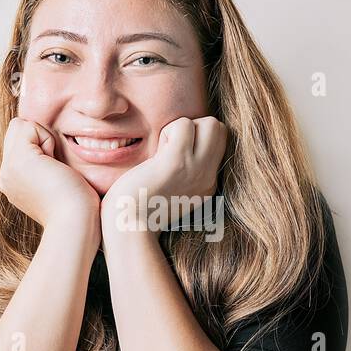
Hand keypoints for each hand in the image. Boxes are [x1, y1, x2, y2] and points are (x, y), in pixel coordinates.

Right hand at [0, 118, 99, 231]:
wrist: (75, 224)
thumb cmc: (78, 208)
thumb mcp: (56, 183)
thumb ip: (45, 166)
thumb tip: (48, 151)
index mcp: (13, 183)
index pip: (18, 142)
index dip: (41, 146)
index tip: (56, 173)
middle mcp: (5, 176)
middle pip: (16, 130)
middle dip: (40, 140)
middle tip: (56, 169)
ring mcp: (7, 169)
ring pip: (21, 127)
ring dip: (44, 140)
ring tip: (55, 170)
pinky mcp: (17, 160)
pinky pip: (28, 127)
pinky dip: (47, 139)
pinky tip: (55, 166)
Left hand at [100, 116, 227, 235]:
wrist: (128, 226)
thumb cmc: (140, 206)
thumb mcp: (174, 191)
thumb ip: (185, 171)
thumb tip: (180, 145)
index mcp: (208, 184)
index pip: (219, 144)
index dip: (196, 139)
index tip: (174, 156)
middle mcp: (208, 178)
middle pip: (221, 129)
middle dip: (197, 127)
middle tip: (172, 147)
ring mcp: (196, 170)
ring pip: (210, 123)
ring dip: (183, 128)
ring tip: (164, 150)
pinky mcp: (177, 163)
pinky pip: (184, 126)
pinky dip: (169, 131)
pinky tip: (156, 154)